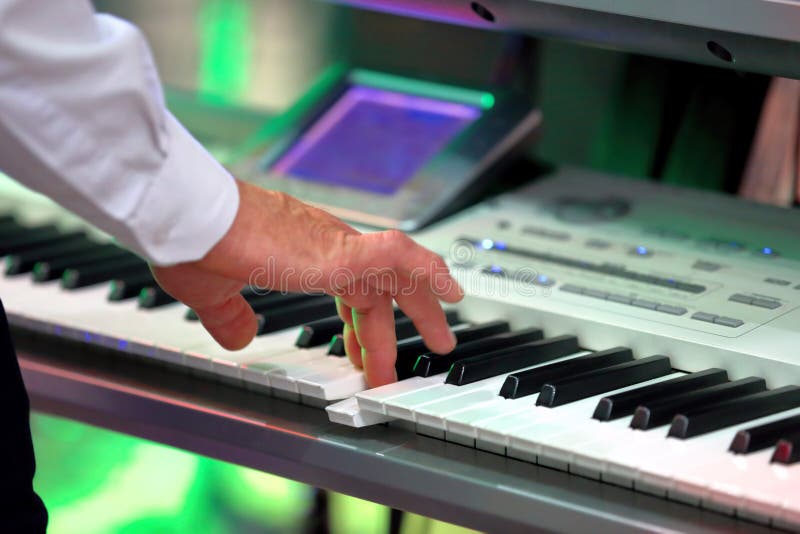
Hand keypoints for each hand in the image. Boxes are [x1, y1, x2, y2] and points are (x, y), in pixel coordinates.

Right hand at [151, 180, 462, 386]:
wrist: (188, 215)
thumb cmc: (195, 244)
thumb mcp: (214, 296)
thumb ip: (231, 318)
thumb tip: (240, 339)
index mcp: (301, 257)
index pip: (349, 294)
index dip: (363, 327)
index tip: (367, 356)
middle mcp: (325, 247)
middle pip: (381, 286)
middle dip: (401, 323)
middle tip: (421, 352)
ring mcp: (334, 245)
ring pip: (399, 271)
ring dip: (424, 304)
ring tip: (444, 337)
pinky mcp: (336, 250)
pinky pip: (399, 254)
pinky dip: (428, 269)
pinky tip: (449, 290)